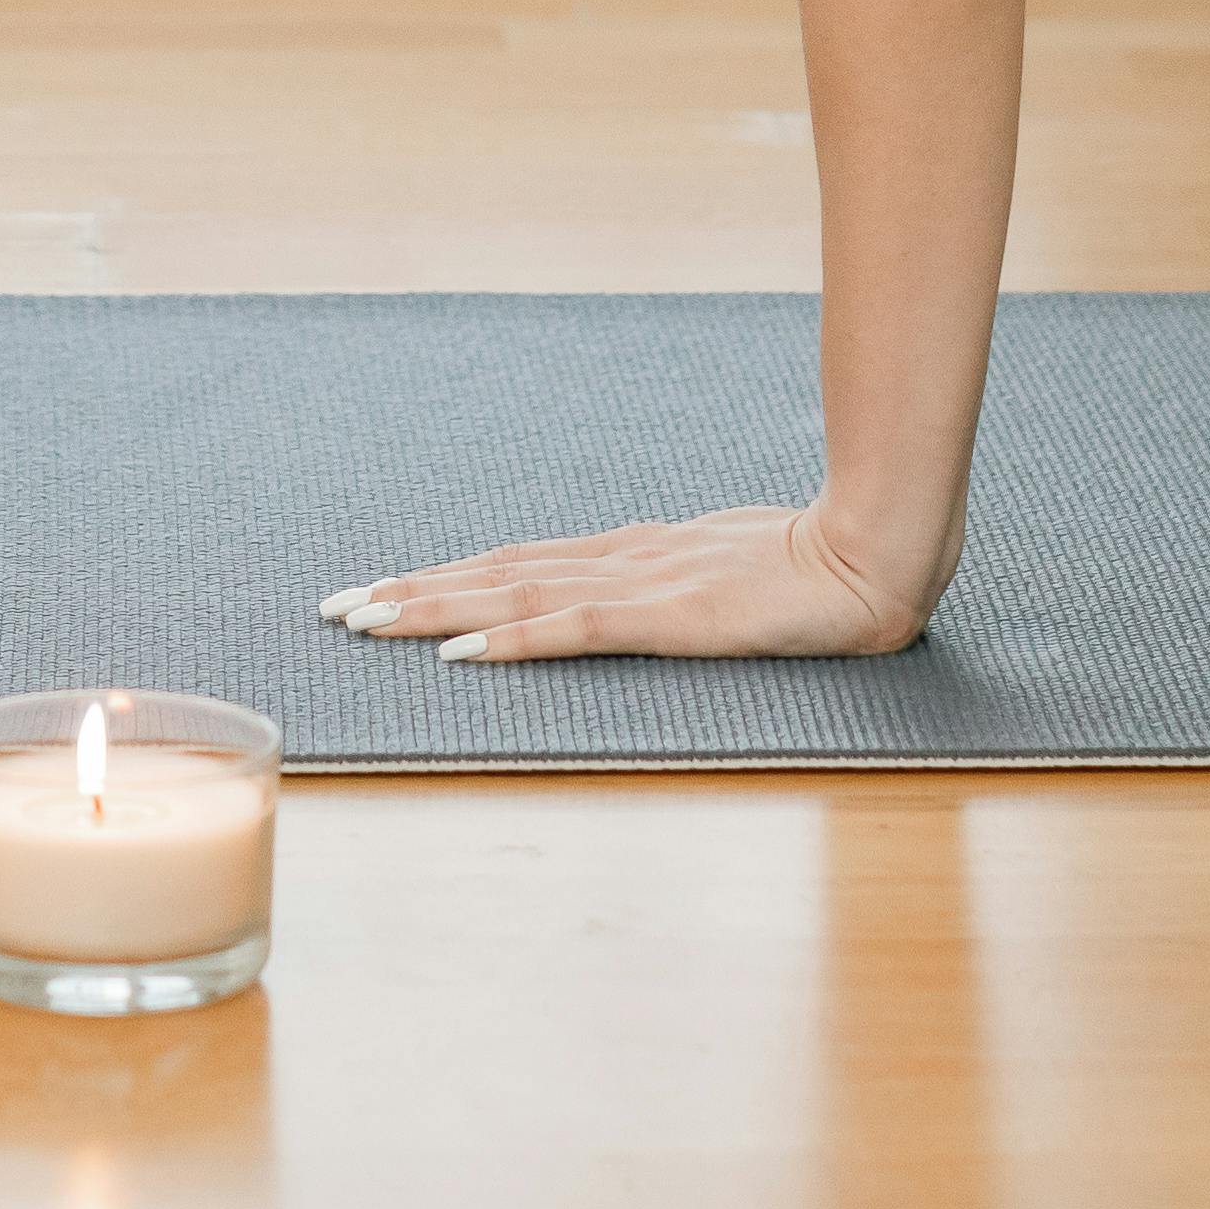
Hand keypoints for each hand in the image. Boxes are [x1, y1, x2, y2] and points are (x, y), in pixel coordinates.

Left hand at [319, 499, 944, 660]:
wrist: (874, 554)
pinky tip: (461, 654)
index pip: (514, 566)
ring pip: (513, 596)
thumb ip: (666, 587)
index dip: (443, 579)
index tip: (378, 591)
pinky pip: (573, 631)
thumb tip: (615, 597)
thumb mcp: (717, 575)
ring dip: (434, 610)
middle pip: (493, 575)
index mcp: (628, 555)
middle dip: (410, 593)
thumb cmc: (807, 569)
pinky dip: (511, 641)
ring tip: (367, 621)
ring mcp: (638, 586)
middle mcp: (617, 562)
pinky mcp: (667, 618)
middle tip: (335, 607)